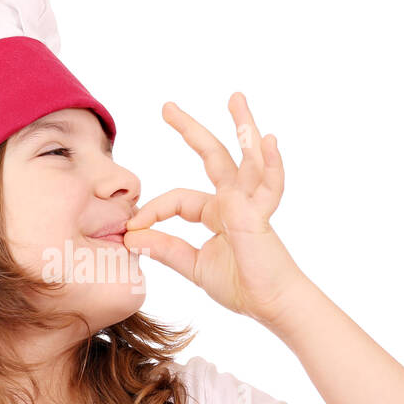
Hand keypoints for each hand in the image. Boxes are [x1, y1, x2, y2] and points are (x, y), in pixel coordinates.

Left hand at [123, 93, 307, 325]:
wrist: (272, 305)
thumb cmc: (241, 286)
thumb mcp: (195, 266)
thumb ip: (166, 249)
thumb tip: (131, 237)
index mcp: (218, 213)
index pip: (178, 200)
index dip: (153, 210)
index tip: (132, 225)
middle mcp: (234, 201)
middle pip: (212, 157)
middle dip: (190, 130)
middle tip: (166, 106)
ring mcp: (251, 204)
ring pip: (245, 158)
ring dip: (242, 127)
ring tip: (235, 98)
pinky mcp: (260, 215)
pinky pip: (268, 185)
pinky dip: (271, 162)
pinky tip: (268, 140)